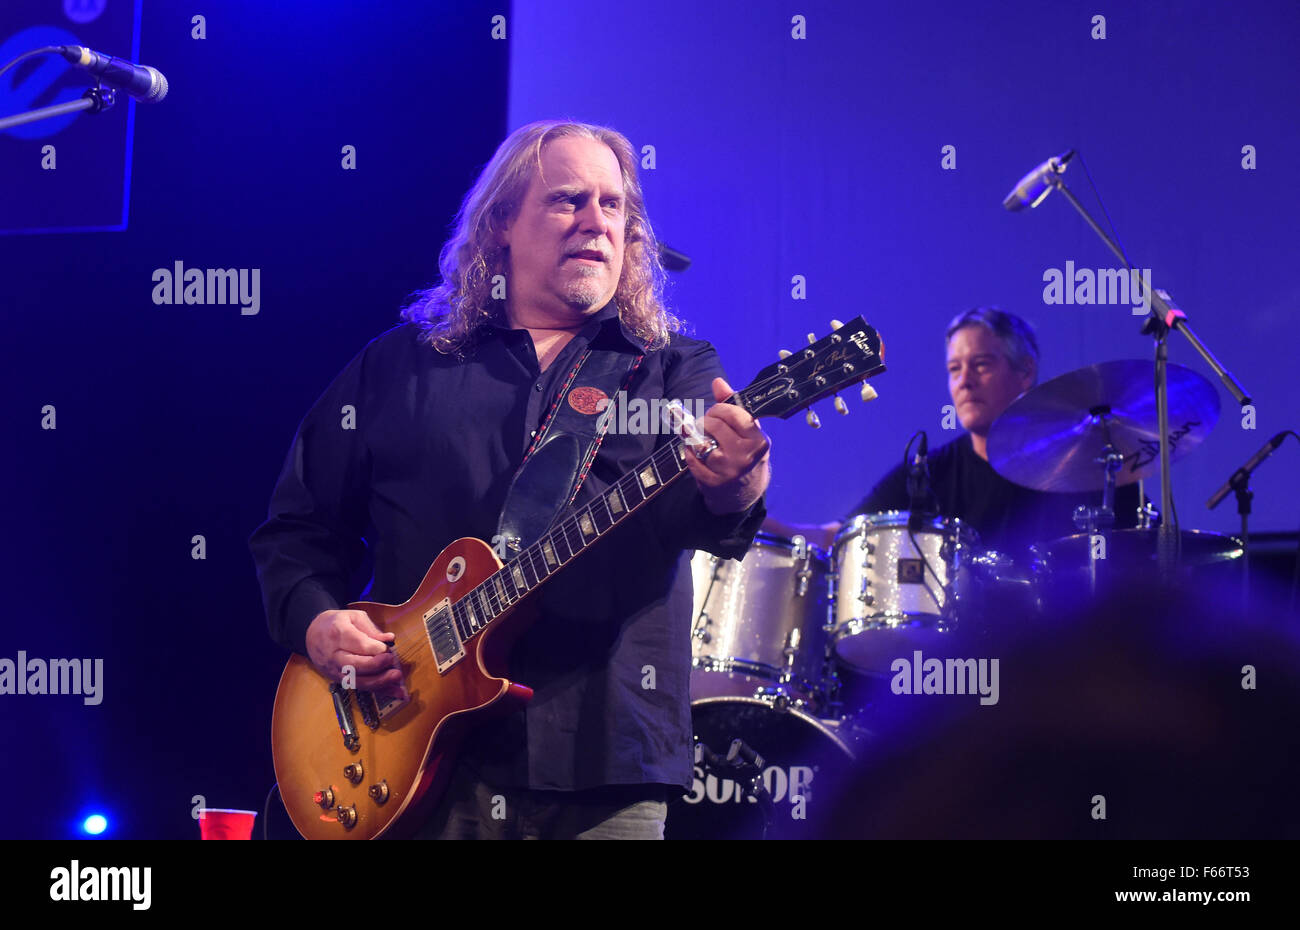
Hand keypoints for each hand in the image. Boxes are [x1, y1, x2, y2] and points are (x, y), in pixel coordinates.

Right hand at [305, 609, 406, 699]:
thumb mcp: (353, 617)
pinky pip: (359, 688)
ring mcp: (335, 670)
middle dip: (376, 665)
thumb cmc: (336, 623)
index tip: (387, 648)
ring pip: (356, 681)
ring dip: (378, 682)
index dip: (374, 648)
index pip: (357, 644)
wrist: (312, 635)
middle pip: (354, 665)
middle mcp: (334, 654)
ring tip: (396, 677)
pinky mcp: (339, 680)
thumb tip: (389, 639)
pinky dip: (378, 691)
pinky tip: (395, 692)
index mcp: (338, 633)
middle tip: (392, 661)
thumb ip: (371, 628)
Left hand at [684, 377, 771, 514]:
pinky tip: (697, 453)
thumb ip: (733, 405)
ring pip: (700, 441)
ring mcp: (727, 472)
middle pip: (713, 425)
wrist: (745, 493)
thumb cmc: (746, 454)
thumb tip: (718, 382)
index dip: (718, 409)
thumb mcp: (748, 431)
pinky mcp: (711, 483)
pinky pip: (691, 458)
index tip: (716, 413)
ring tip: (702, 438)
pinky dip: (690, 452)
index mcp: (758, 441)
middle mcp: (744, 456)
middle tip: (707, 426)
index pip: (731, 413)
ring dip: (696, 436)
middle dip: (706, 421)